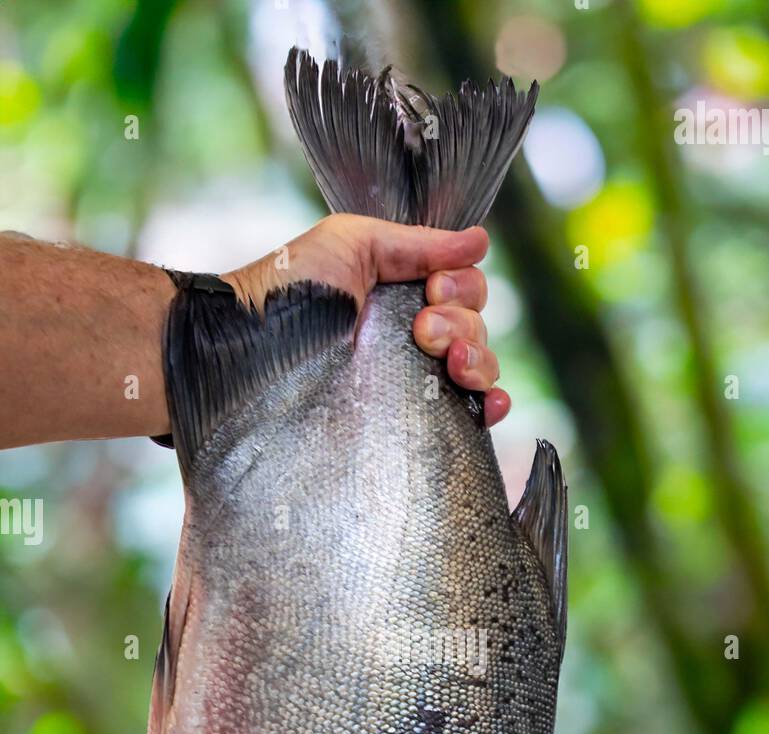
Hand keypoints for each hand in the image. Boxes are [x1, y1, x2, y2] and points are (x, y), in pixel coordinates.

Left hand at [222, 213, 510, 427]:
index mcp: (401, 296)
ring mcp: (408, 386)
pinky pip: (466, 420)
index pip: (465, 292)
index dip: (461, 290)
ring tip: (447, 361)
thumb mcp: (351, 244)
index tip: (432, 292)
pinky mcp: (404, 426)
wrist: (243, 353)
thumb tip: (481, 238)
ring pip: (478, 371)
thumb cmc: (286, 290)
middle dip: (463, 325)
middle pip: (476, 330)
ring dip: (479, 360)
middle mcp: (410, 341)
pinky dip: (491, 407)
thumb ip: (416, 243)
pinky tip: (489, 404)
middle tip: (423, 329)